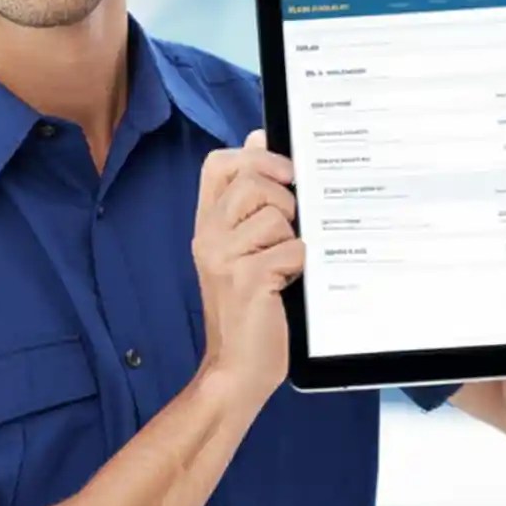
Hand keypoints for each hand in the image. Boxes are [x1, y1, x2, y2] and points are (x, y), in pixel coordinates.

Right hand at [191, 130, 302, 401]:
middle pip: (253, 180)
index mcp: (207, 224)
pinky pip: (292, 249)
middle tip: (287, 231)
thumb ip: (248, 200)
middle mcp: (208, 236)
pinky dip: (299, 267)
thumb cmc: (249, 308)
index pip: (218, 164)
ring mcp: (224, 257)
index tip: (284, 173)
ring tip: (281, 267)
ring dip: (293, 239)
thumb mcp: (242, 249)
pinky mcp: (247, 279)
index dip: (255, 157)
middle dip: (284, 199)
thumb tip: (259, 137)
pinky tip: (284, 286)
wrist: (236, 368)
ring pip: (276, 215)